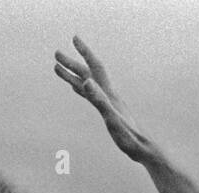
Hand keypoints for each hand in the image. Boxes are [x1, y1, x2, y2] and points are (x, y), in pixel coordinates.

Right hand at [55, 37, 152, 162]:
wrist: (142, 148)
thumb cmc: (129, 137)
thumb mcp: (112, 118)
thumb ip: (100, 100)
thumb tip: (86, 82)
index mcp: (108, 94)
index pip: (95, 67)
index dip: (85, 52)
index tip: (75, 38)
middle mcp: (108, 95)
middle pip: (87, 73)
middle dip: (72, 62)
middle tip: (56, 53)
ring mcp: (107, 102)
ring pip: (86, 83)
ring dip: (72, 74)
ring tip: (57, 68)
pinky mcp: (107, 111)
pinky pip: (90, 95)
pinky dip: (80, 88)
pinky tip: (76, 88)